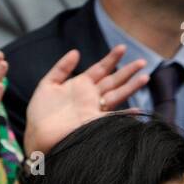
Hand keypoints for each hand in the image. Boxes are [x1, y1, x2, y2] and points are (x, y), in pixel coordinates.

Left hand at [23, 45, 149, 155]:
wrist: (37, 135)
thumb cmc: (40, 114)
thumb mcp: (47, 85)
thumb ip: (61, 68)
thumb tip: (77, 52)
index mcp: (80, 86)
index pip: (100, 69)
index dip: (111, 59)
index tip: (122, 48)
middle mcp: (90, 97)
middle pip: (113, 81)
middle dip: (127, 71)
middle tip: (142, 61)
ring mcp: (94, 110)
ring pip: (116, 95)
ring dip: (130, 87)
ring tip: (145, 77)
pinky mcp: (94, 123)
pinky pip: (113, 118)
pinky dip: (125, 115)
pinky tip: (137, 111)